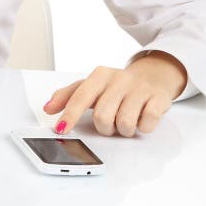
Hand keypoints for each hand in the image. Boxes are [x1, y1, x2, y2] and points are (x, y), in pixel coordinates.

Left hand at [42, 51, 187, 137]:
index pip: (80, 97)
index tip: (61, 130)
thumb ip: (67, 96)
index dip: (70, 115)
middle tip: (110, 122)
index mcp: (99, 75)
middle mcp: (118, 79)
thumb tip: (47, 108)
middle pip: (102, 116)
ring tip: (125, 119)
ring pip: (124, 123)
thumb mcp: (92, 86)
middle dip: (104, 127)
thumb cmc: (117, 86)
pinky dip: (142, 127)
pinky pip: (146, 123)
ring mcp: (139, 89)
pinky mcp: (158, 99)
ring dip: (123, 129)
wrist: (152, 77)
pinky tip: (141, 118)